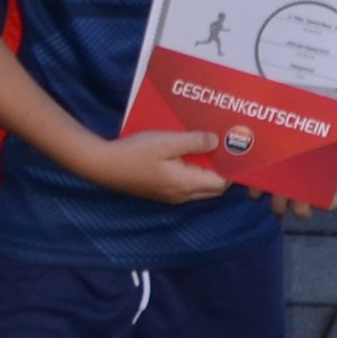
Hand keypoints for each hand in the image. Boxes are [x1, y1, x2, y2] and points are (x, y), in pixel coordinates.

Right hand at [81, 127, 228, 203]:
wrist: (102, 165)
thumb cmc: (135, 153)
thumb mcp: (167, 142)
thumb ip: (195, 142)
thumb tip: (217, 142)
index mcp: (186, 185)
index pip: (222, 183)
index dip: (230, 167)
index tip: (234, 149)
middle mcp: (181, 195)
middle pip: (213, 187)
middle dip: (221, 168)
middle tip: (222, 146)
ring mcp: (169, 195)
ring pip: (199, 185)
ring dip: (205, 168)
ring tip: (205, 145)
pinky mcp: (160, 190)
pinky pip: (185, 183)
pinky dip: (191, 169)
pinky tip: (186, 151)